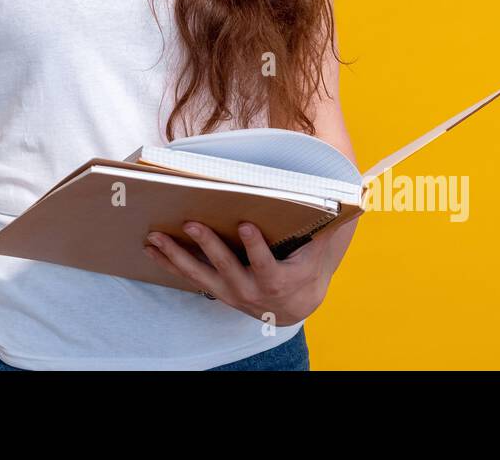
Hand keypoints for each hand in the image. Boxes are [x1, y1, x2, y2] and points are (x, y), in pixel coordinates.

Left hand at [144, 218, 354, 325]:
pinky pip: (190, 277)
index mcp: (280, 280)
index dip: (255, 246)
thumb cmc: (307, 264)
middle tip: (191, 223)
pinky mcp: (217, 291)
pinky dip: (169, 263)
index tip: (245, 225)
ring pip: (201, 274)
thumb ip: (326, 224)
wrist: (297, 304)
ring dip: (176, 256)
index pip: (266, 264)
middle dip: (208, 245)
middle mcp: (253, 291)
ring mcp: (231, 293)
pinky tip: (151, 248)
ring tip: (155, 237)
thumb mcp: (320, 247)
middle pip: (227, 268)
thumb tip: (348, 193)